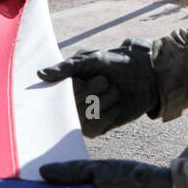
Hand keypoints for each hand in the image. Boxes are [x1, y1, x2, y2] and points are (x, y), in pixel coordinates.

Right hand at [37, 39, 157, 136]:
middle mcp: (73, 101)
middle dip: (98, 89)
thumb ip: (66, 67)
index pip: (65, 92)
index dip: (81, 86)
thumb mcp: (91, 59)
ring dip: (108, 99)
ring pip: (91, 114)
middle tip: (106, 81)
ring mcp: (86, 115)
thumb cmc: (117, 62)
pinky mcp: (98, 127)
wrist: (147, 75)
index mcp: (68, 83)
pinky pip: (100, 126)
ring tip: (115, 91)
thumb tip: (40, 74)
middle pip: (79, 103)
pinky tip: (118, 104)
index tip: (88, 79)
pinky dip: (113, 113)